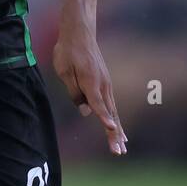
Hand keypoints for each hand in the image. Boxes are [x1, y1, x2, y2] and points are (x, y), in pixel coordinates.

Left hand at [52, 23, 126, 155]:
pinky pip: (111, 105)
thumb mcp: (64, 72)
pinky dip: (115, 119)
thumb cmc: (68, 51)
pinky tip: (118, 129)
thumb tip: (86, 112)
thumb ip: (75, 93)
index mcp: (91, 82)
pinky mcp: (105, 84)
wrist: (79, 33)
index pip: (98, 104)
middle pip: (110, 113)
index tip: (111, 129)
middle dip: (114, 134)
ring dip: (117, 130)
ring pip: (113, 111)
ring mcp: (106, 84)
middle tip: (118, 152)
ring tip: (122, 147)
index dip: (104, 118)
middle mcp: (103, 85)